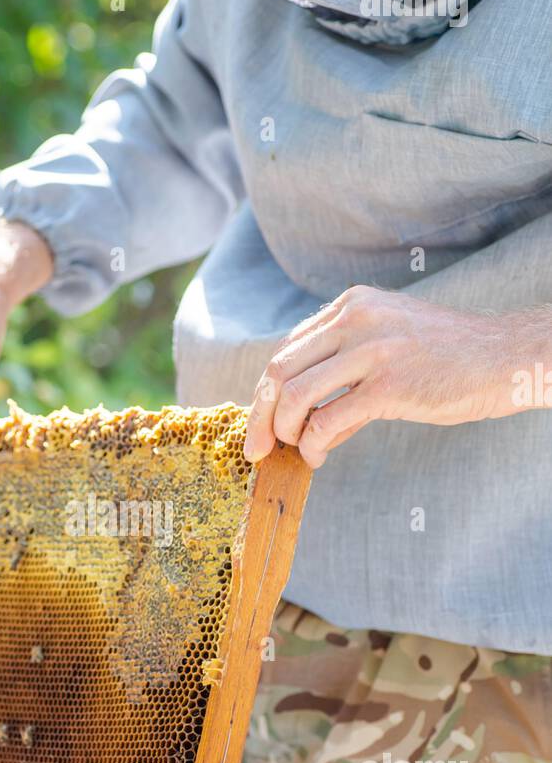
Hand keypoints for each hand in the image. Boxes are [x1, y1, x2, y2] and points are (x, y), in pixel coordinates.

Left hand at [243, 285, 549, 468]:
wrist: (504, 358)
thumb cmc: (448, 359)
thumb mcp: (389, 341)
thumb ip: (345, 366)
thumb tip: (304, 419)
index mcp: (351, 306)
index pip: (287, 350)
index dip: (265, 393)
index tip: (260, 425)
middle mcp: (355, 320)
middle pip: (279, 372)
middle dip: (260, 417)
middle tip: (258, 450)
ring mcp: (372, 351)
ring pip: (295, 397)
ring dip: (286, 433)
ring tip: (298, 451)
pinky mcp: (389, 385)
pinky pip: (327, 421)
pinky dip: (313, 445)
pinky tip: (320, 456)